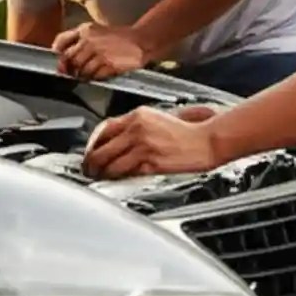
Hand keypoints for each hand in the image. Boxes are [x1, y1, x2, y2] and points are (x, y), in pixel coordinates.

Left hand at [52, 23, 148, 79]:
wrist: (140, 40)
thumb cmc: (117, 37)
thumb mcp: (95, 31)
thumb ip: (77, 39)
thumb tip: (59, 54)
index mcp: (85, 30)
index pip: (61, 42)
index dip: (58, 54)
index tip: (59, 61)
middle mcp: (90, 40)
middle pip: (69, 60)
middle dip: (70, 68)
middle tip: (75, 72)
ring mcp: (100, 53)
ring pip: (81, 70)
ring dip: (84, 75)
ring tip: (90, 74)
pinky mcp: (109, 65)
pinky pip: (95, 76)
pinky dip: (95, 78)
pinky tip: (100, 74)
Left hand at [82, 106, 226, 179]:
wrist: (207, 140)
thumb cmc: (186, 133)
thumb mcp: (156, 120)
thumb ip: (135, 127)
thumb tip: (115, 141)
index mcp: (137, 115)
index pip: (104, 128)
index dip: (92, 143)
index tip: (89, 152)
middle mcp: (137, 128)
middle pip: (102, 148)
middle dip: (91, 162)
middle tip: (88, 169)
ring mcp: (143, 145)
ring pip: (111, 163)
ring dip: (101, 173)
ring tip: (98, 177)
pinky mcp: (151, 162)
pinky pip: (126, 172)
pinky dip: (118, 178)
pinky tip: (115, 180)